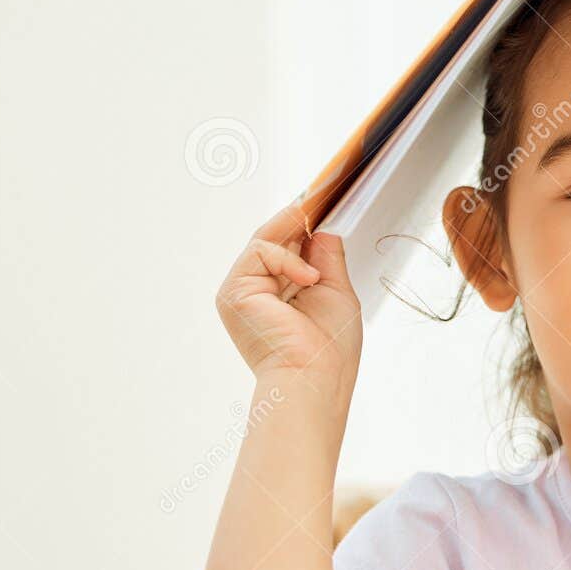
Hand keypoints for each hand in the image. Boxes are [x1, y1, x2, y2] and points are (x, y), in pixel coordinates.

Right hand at [216, 202, 361, 385]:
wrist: (313, 377)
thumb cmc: (329, 348)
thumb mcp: (335, 290)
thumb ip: (326, 257)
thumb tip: (323, 226)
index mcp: (281, 292)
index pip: (289, 247)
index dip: (305, 223)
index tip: (326, 198)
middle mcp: (258, 289)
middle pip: (274, 238)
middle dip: (299, 217)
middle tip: (324, 193)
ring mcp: (243, 289)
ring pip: (265, 239)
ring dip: (296, 234)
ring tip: (319, 233)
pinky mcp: (234, 291)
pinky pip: (260, 251)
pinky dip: (287, 259)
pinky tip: (309, 280)